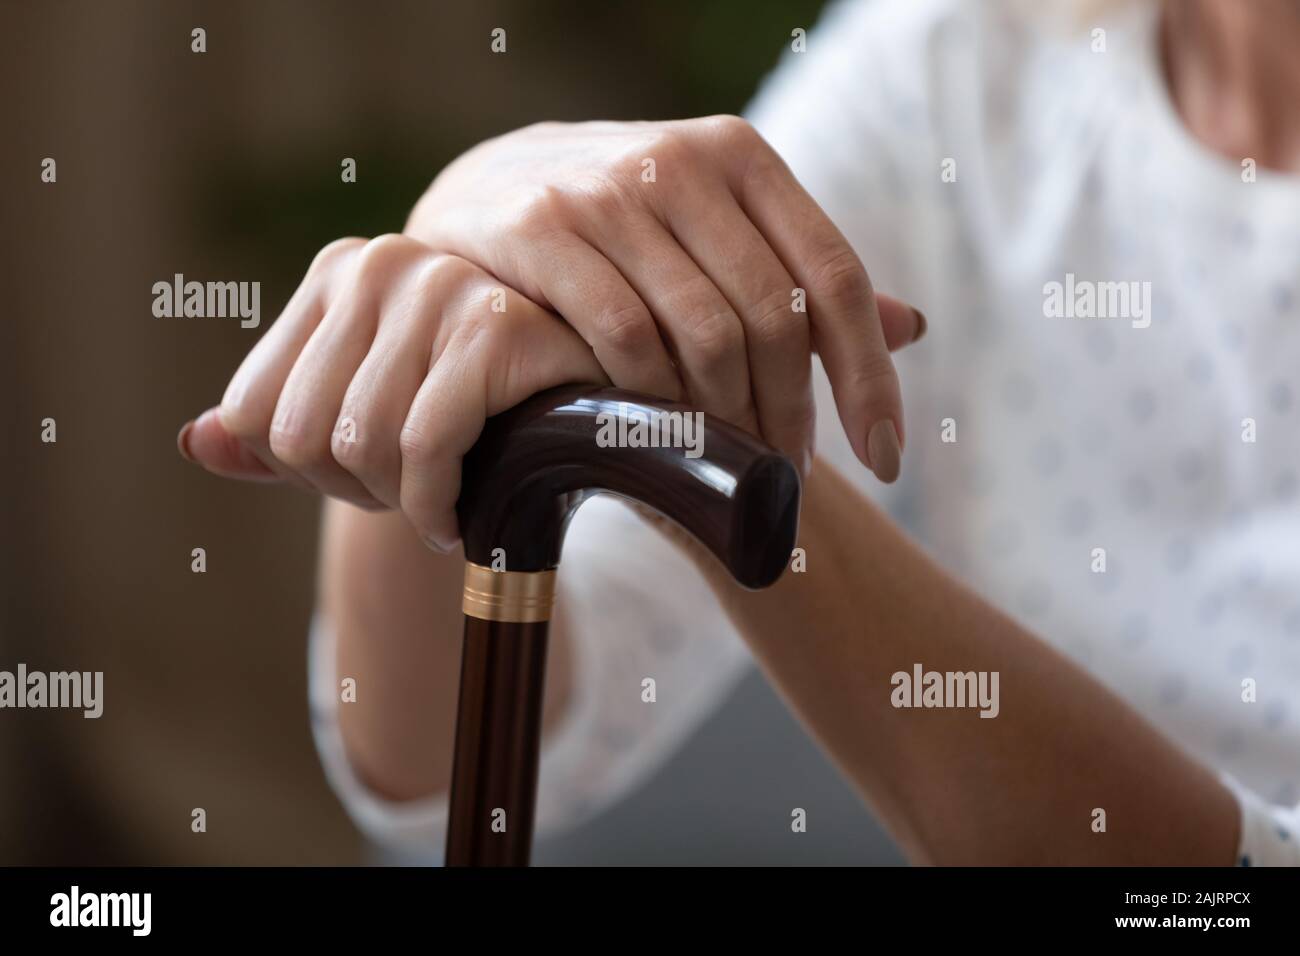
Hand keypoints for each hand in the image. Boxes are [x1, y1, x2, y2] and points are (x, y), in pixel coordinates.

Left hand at [177, 236, 607, 550]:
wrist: (578, 411)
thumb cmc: (470, 414)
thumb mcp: (363, 418)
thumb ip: (276, 433)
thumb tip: (193, 445)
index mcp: (336, 273)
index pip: (252, 412)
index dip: (304, 472)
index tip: (368, 477)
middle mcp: (380, 263)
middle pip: (302, 435)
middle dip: (356, 491)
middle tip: (410, 495)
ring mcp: (439, 285)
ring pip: (361, 446)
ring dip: (401, 503)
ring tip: (440, 501)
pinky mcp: (494, 326)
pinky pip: (424, 448)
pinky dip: (434, 507)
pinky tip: (457, 519)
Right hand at [407, 116, 924, 480]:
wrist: (483, 194)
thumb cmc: (620, 227)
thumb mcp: (714, 228)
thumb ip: (799, 274)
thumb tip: (912, 328)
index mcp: (742, 157)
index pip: (834, 276)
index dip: (868, 377)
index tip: (886, 458)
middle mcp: (682, 162)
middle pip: (775, 316)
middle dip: (790, 414)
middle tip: (783, 473)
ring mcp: (608, 192)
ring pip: (705, 334)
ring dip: (727, 421)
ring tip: (729, 463)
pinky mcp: (543, 230)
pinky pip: (626, 340)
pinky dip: (655, 403)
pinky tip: (662, 435)